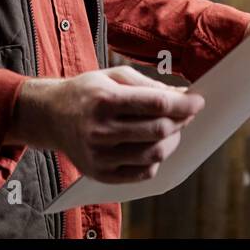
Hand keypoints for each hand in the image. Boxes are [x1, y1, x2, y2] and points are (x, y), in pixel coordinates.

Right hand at [10, 66, 203, 183]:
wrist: (51, 115)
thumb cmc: (87, 92)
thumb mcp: (113, 75)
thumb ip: (149, 85)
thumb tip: (182, 96)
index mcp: (106, 99)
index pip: (157, 105)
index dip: (184, 105)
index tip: (199, 101)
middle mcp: (101, 130)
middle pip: (159, 131)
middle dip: (181, 121)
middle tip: (187, 114)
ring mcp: (100, 155)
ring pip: (154, 155)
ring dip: (173, 141)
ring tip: (172, 130)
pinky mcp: (100, 173)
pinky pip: (142, 173)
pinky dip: (156, 160)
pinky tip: (153, 146)